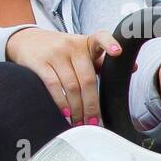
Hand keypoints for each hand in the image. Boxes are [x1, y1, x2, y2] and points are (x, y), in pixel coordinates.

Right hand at [5, 27, 123, 125]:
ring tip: (80, 123)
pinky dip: (61, 103)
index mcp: (87, 43)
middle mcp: (72, 46)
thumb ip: (102, 60)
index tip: (118, 52)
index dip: (109, 44)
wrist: (27, 40)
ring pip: (71, 86)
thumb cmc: (60, 50)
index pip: (100, 37)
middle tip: (94, 122)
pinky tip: (66, 114)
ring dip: (77, 109)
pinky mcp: (40, 62)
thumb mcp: (81, 50)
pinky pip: (53, 86)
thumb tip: (133, 68)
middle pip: (87, 79)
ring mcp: (55, 54)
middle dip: (92, 104)